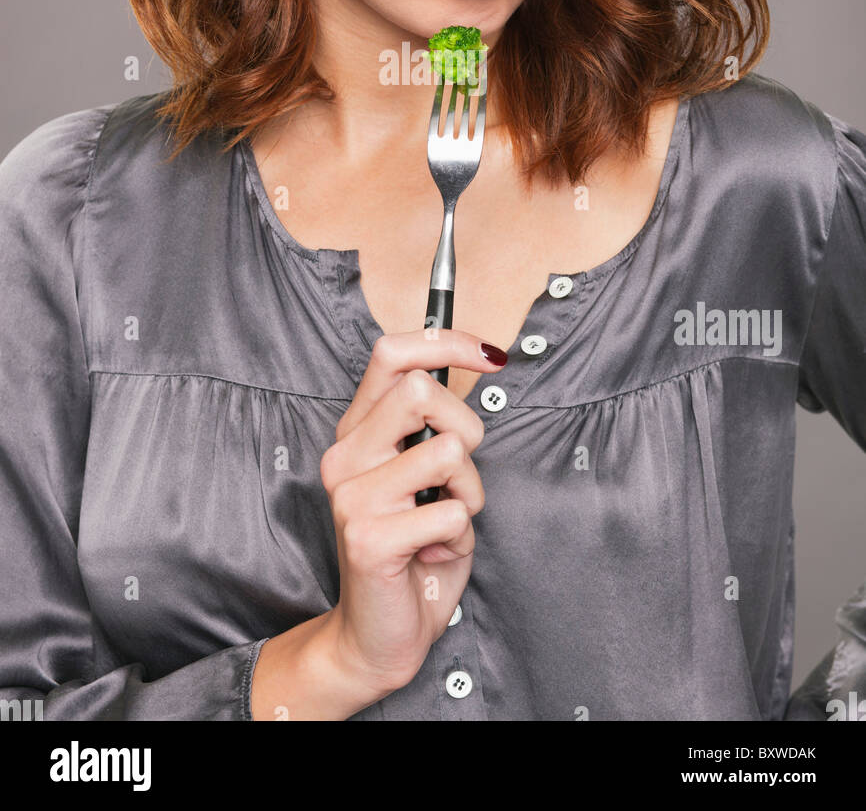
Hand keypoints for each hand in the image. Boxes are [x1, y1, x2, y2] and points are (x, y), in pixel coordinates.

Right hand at [319, 329, 506, 696]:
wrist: (377, 636)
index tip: (492, 356)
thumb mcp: (424, 474)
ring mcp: (353, 496)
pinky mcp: (369, 538)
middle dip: (467, 429)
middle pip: (422, 391)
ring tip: (445, 522)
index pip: (391, 354)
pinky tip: (433, 555)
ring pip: (449, 452)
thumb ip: (434, 426)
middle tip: (459, 476)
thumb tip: (479, 362)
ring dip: (469, 493)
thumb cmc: (413, 551)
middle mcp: (345, 455)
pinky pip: (452, 513)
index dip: (446, 342)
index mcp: (357, 431)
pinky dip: (461, 537)